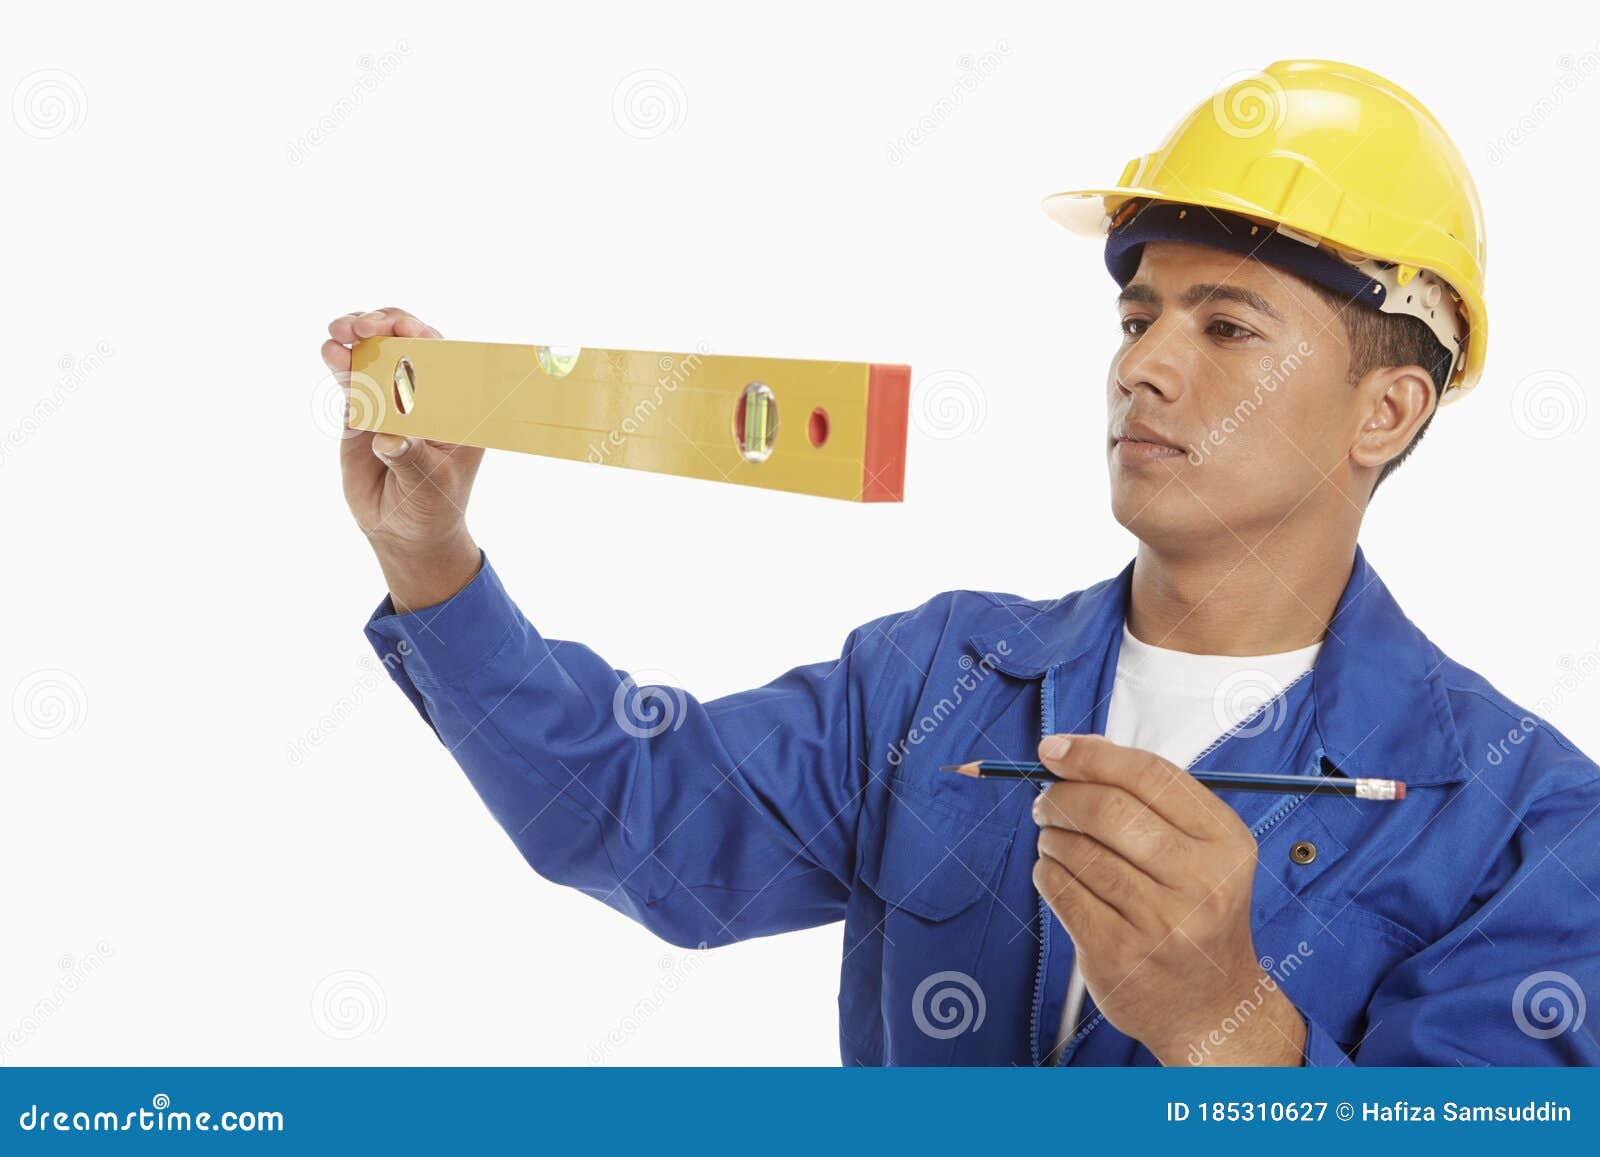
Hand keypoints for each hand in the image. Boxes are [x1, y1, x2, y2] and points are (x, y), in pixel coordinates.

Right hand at [322, 308, 482, 611]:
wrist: (402, 530)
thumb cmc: (431, 506)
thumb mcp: (428, 485)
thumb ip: (411, 458)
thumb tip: (390, 440)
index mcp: (458, 405)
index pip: (446, 358)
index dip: (424, 337)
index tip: (404, 331)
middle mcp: (427, 393)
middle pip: (409, 342)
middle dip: (387, 325)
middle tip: (364, 327)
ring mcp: (393, 396)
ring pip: (377, 350)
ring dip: (358, 333)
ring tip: (340, 331)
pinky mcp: (363, 406)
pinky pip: (352, 374)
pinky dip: (340, 359)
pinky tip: (331, 350)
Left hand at [1031, 733, 1305, 1065]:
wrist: (1211, 1005)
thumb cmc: (1193, 907)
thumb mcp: (1198, 849)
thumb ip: (1145, 796)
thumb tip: (1069, 749)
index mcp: (1226, 842)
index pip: (1151, 775)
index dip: (1092, 754)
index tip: (1052, 748)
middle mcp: (1201, 882)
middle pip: (1108, 810)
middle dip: (1061, 797)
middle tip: (1045, 801)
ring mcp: (1161, 923)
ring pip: (1077, 850)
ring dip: (1051, 837)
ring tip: (1055, 841)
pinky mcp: (1119, 954)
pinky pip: (1060, 890)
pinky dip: (1046, 872)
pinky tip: (1058, 874)